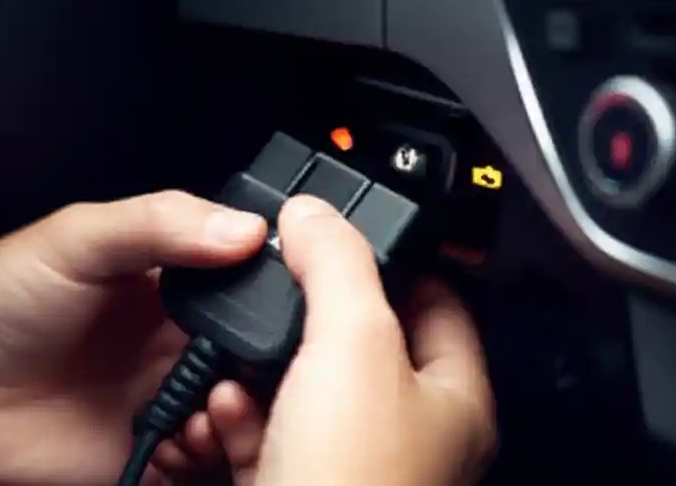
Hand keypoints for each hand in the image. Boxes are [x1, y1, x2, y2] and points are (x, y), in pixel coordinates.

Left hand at [0, 190, 266, 483]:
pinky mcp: (143, 459)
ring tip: (210, 406)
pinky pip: (198, 468)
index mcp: (169, 285)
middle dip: (267, 366)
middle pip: (255, 357)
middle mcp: (175, 345)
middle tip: (254, 367)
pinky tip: (179, 440)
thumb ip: (158, 224)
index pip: (249, 286)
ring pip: (236, 417)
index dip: (277, 295)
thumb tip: (244, 228)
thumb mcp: (76, 238)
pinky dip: (203, 460)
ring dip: (237, 416)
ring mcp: (161, 404)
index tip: (299, 300)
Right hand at [201, 196, 497, 485]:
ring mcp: (353, 471)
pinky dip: (242, 418)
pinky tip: (224, 407)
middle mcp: (409, 437)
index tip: (340, 231)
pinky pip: (269, 440)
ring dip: (264, 367)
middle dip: (307, 316)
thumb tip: (314, 214)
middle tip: (275, 285)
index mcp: (451, 399)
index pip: (437, 301)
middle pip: (359, 345)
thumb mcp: (351, 345)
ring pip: (307, 393)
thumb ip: (336, 266)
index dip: (389, 259)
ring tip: (236, 350)